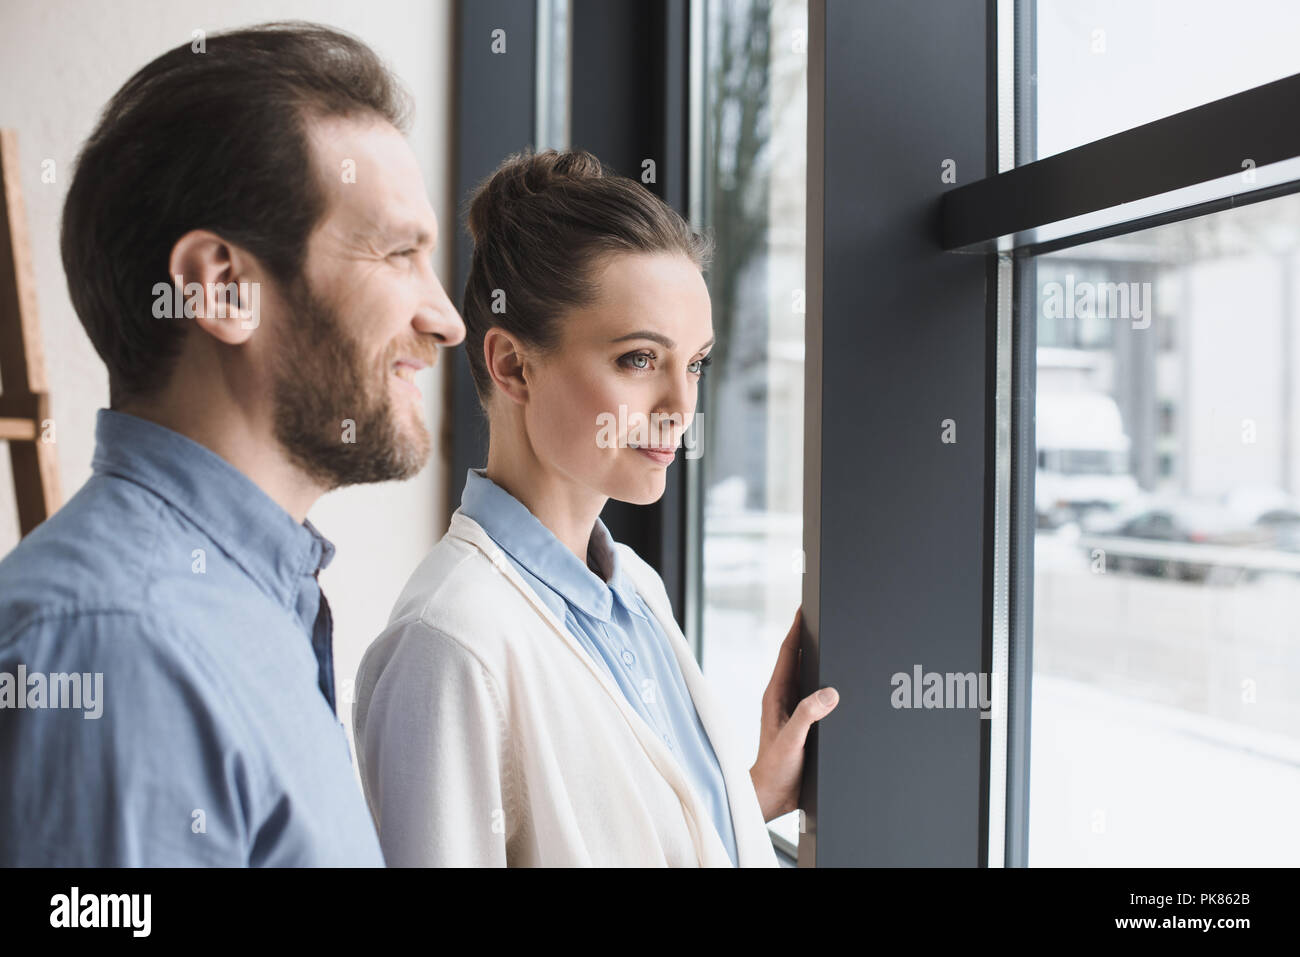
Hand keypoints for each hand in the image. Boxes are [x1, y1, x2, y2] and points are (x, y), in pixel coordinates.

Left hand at [749, 606, 838, 821]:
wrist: (772, 797)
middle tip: (827, 617)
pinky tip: (844, 686)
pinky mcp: (803, 722)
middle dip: (812, 638)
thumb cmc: (774, 770)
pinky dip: (829, 685)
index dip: (797, 629)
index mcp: (776, 695)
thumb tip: (830, 692)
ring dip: (822, 662)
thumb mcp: (792, 740)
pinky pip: (817, 696)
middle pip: (799, 660)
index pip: (787, 654)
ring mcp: (793, 710)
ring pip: (809, 677)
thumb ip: (808, 715)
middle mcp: (784, 698)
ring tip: (838, 643)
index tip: (805, 607)